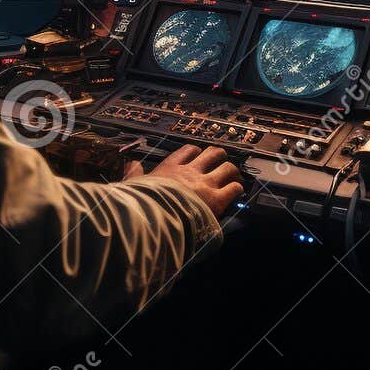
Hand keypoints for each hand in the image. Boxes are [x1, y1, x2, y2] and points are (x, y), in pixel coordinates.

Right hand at [126, 145, 243, 217]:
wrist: (155, 219)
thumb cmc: (142, 204)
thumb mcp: (133, 185)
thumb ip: (134, 173)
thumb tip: (131, 163)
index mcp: (171, 167)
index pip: (188, 150)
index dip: (196, 152)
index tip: (199, 156)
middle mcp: (191, 172)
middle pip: (212, 154)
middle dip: (219, 157)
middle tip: (221, 163)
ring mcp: (205, 184)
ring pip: (227, 168)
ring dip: (232, 171)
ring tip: (234, 177)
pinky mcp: (217, 199)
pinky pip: (234, 188)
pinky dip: (237, 189)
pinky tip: (237, 192)